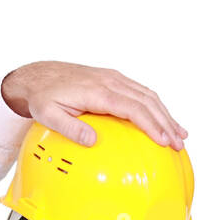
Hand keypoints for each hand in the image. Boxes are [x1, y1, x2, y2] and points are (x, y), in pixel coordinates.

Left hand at [0, 60, 188, 149]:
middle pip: (147, 102)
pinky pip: (140, 92)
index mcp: (98, 91)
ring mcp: (114, 78)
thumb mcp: (48, 115)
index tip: (163, 141)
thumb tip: (93, 141)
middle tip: (179, 144)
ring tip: (180, 134)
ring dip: (165, 115)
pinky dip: (155, 106)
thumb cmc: (43, 96)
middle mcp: (110, 81)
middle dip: (166, 123)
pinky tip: (163, 119)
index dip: (151, 125)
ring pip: (147, 95)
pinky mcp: (114, 79)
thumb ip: (70, 128)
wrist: (39, 76)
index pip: (133, 108)